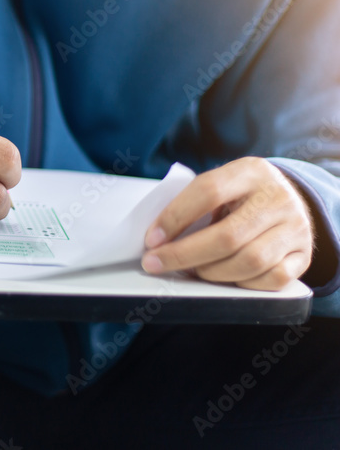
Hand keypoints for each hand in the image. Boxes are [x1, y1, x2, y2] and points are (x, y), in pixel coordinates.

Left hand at [142, 157, 313, 290]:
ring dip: (211, 272)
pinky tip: (225, 277)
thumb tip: (156, 238)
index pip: (208, 191)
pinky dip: (242, 284)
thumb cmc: (241, 195)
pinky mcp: (304, 255)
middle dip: (183, 255)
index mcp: (250, 172)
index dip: (174, 217)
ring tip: (192, 269)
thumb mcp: (222, 184)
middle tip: (155, 263)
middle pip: (227, 236)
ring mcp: (295, 227)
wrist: (289, 199)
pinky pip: (272, 279)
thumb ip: (193, 203)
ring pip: (249, 261)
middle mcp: (277, 198)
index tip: (151, 239)